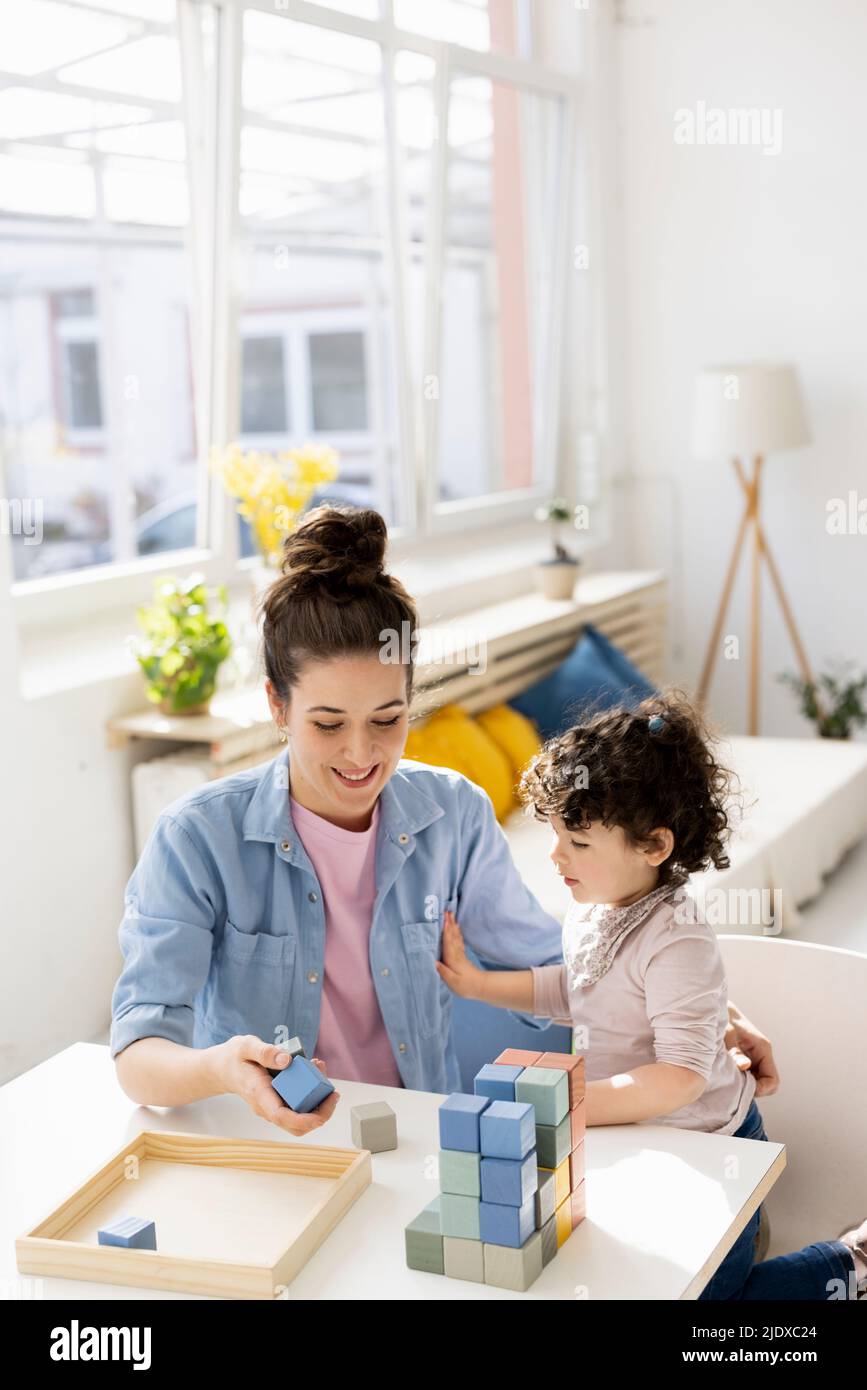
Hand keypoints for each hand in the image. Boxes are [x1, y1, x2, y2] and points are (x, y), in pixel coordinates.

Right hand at [213, 1035, 339, 1134]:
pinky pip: (297, 1104)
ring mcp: (272, 1106)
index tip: (322, 1114)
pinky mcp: (278, 1101)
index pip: (281, 1116)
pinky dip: (311, 1092)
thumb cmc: (234, 1058)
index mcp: (258, 1094)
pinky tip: (313, 1069)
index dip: (304, 1120)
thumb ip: (265, 1052)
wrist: (223, 1069)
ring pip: (299, 1116)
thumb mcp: (246, 1046)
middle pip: (295, 1126)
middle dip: (320, 1114)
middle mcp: (266, 1106)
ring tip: (321, 1070)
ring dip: (318, 1100)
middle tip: (333, 1093)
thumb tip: (287, 1060)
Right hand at [434, 909, 486, 999]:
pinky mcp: (462, 956)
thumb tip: (434, 962)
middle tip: (447, 910)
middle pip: (452, 935)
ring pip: (455, 936)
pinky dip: (456, 932)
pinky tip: (456, 928)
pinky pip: (458, 940)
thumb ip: (443, 972)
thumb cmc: (465, 986)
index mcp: (452, 959)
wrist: (480, 987)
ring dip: (453, 925)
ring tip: (451, 915)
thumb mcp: (452, 982)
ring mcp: (460, 954)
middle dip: (449, 923)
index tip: (444, 920)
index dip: (446, 931)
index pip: (448, 942)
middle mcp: (456, 953)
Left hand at [725, 1012, 779, 1096]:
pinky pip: (747, 1076)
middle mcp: (761, 1055)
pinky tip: (725, 1075)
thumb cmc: (723, 1018)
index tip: (743, 1089)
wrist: (714, 1009)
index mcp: (763, 1049)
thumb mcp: (727, 1034)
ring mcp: (754, 1058)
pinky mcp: (745, 1058)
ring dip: (744, 1085)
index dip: (761, 1089)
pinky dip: (739, 1079)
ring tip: (727, 1080)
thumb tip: (745, 1066)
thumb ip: (735, 1051)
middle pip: (766, 1084)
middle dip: (751, 1089)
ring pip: (756, 1081)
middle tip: (732, 1087)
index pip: (772, 1081)